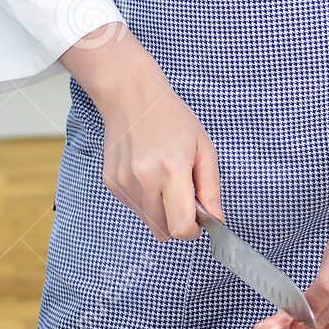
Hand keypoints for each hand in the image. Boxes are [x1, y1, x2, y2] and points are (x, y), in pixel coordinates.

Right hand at [62, 27, 223, 241]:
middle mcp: (144, 181)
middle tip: (184, 195)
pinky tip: (148, 173)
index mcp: (172, 170)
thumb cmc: (171, 118)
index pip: (181, 228)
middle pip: (164, 232)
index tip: (199, 219)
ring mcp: (124, 184)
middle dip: (178, 222)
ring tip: (164, 179)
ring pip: (148, 222)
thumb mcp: (204, 147)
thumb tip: (216, 219)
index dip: (194, 230)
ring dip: (161, 211)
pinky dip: (145, 200)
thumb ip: (211, 187)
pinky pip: (134, 208)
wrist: (131, 96)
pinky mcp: (112, 184)